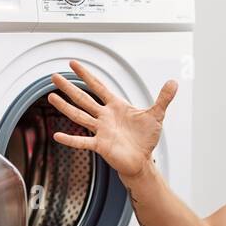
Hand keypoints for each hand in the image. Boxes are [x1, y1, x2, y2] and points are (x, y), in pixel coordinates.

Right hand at [47, 60, 177, 179]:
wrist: (142, 161)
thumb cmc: (146, 139)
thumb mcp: (156, 115)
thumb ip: (163, 98)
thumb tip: (174, 82)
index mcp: (116, 106)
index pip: (98, 86)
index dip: (86, 75)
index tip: (74, 64)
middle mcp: (105, 116)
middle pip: (83, 98)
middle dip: (69, 87)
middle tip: (54, 77)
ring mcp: (100, 130)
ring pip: (79, 116)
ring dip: (65, 107)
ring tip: (51, 97)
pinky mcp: (100, 145)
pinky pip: (82, 141)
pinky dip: (70, 139)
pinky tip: (58, 136)